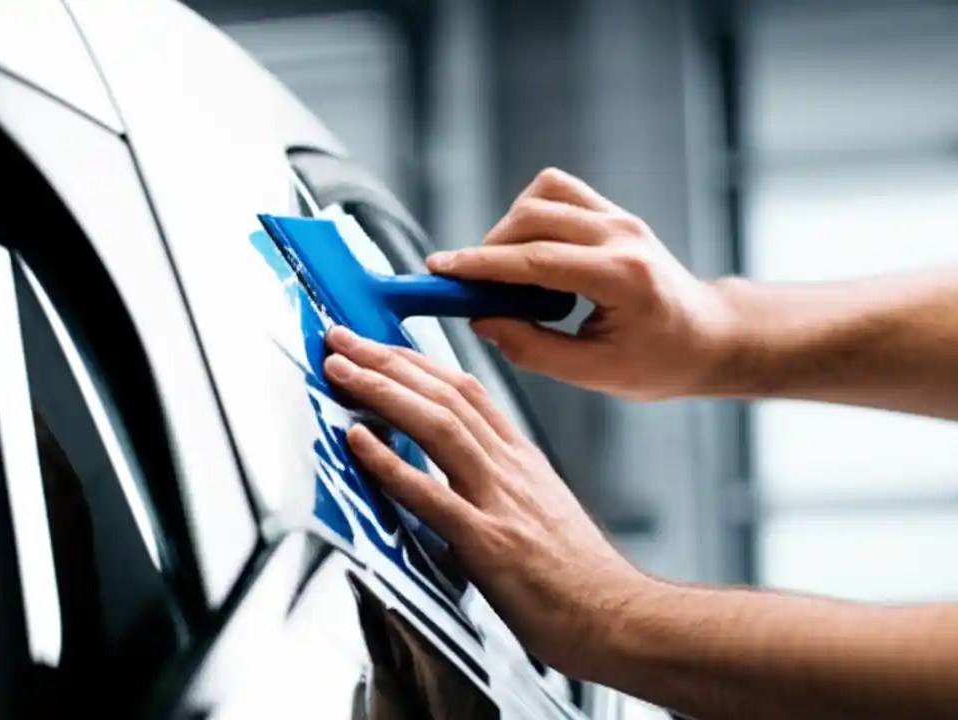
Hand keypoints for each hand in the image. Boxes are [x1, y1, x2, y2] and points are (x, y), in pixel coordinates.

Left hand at [322, 326, 646, 676]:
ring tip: (340, 369)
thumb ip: (500, 484)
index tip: (378, 344)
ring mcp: (500, 502)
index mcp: (523, 460)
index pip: (466, 390)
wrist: (617, 618)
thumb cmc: (578, 578)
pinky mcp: (488, 544)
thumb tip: (451, 476)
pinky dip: (391, 463)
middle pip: (446, 394)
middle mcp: (511, 469)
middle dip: (388, 360)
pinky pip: (431, 495)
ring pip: (438, 426)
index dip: (417, 361)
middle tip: (341, 337)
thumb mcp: (541, 510)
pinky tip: (358, 440)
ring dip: (382, 391)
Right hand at [427, 167, 743, 400]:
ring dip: (512, 226)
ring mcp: (620, 218)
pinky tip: (531, 253)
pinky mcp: (615, 214)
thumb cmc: (661, 362)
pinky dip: (534, 215)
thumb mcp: (594, 373)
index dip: (480, 265)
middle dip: (490, 248)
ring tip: (507, 272)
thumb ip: (532, 349)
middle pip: (533, 217)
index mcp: (621, 277)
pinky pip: (560, 192)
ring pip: (544, 193)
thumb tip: (482, 321)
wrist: (709, 337)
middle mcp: (621, 235)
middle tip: (474, 287)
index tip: (442, 270)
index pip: (535, 260)